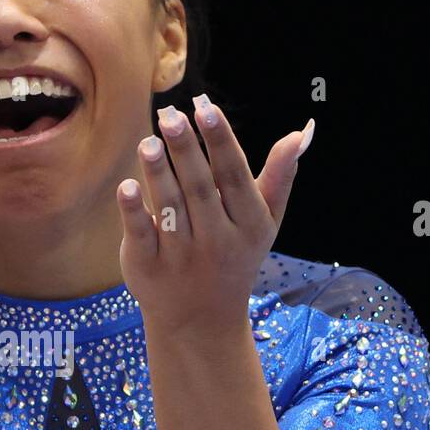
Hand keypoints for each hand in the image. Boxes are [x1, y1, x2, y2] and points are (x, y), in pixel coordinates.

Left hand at [117, 96, 313, 336]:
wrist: (201, 322)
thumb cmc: (234, 258)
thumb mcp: (264, 222)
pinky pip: (140, 235)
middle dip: (186, 150)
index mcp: (248, 225)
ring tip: (148, 141)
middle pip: (199, 189)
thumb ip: (279, 177)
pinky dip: (133, 212)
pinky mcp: (148, 267)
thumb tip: (302, 132)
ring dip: (158, 173)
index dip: (220, 142)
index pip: (233, 176)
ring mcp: (181, 256)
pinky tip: (126, 185)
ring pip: (169, 208)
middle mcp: (216, 241)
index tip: (206, 108)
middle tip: (171, 115)